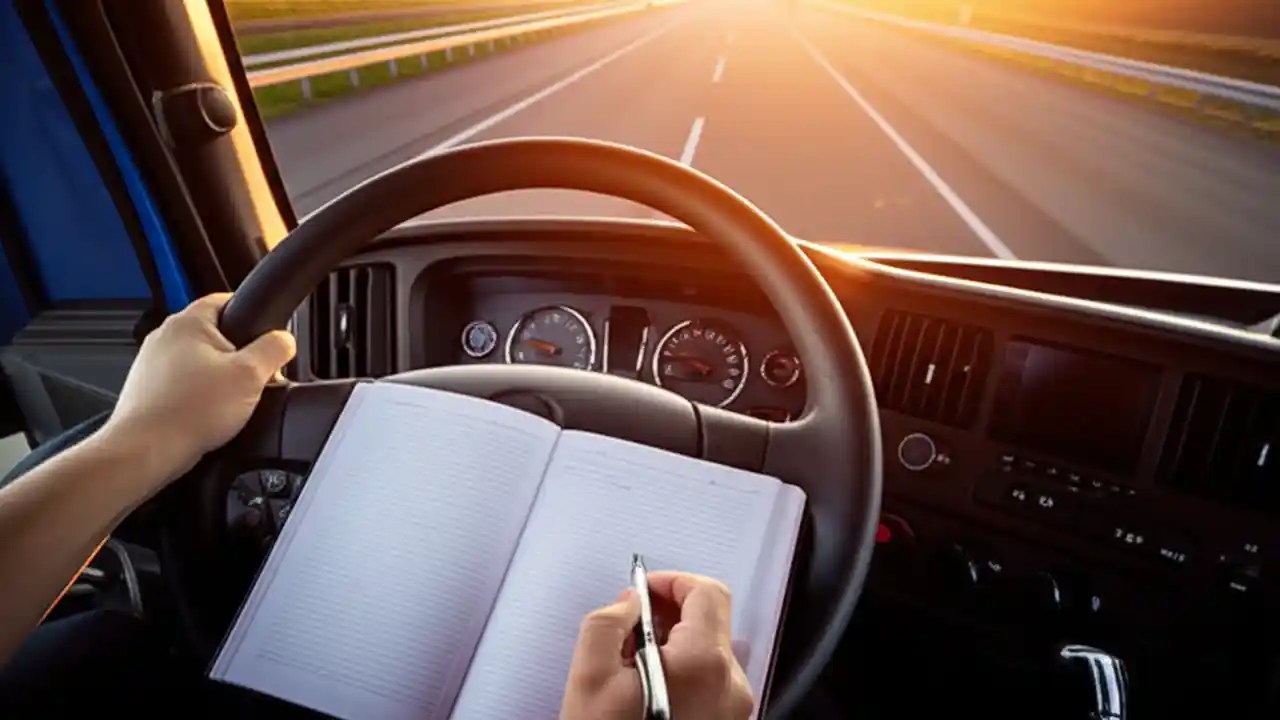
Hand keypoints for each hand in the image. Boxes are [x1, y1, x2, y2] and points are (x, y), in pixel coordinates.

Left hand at [101, 293, 295, 487]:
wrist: (146, 451)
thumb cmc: (188, 413)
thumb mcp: (251, 375)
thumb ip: (275, 349)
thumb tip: (285, 340)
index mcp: (188, 322)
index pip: (227, 299)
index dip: (254, 316)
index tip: (268, 334)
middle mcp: (165, 337)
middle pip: (218, 335)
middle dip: (241, 357)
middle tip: (255, 379)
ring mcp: (153, 363)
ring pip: (202, 362)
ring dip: (221, 379)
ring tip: (230, 403)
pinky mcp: (150, 389)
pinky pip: (186, 385)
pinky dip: (201, 397)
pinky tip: (209, 415)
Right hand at [560, 571, 754, 719]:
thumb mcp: (588, 679)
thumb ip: (608, 623)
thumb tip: (630, 603)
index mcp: (704, 662)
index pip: (708, 592)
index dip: (673, 581)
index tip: (642, 589)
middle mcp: (731, 684)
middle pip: (711, 622)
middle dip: (669, 613)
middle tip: (629, 627)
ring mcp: (735, 711)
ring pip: (709, 654)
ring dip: (673, 645)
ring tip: (631, 666)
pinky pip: (710, 684)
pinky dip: (683, 674)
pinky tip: (647, 692)